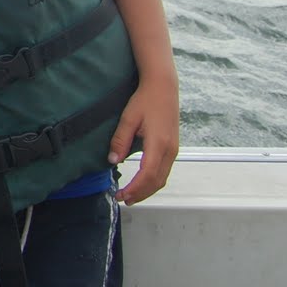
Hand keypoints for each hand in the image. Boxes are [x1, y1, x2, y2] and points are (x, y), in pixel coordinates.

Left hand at [109, 76, 179, 204]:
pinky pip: (164, 170)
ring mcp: (174, 150)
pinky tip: (141, 182)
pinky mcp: (173, 148)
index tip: (122, 195)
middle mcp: (170, 150)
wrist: (163, 87)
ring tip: (131, 195)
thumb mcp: (128, 118)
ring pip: (162, 178)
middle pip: (157, 181)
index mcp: (159, 144)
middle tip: (123, 199)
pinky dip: (153, 180)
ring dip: (147, 189)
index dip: (135, 188)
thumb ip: (120, 140)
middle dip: (140, 193)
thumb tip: (112, 161)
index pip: (147, 174)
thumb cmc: (145, 100)